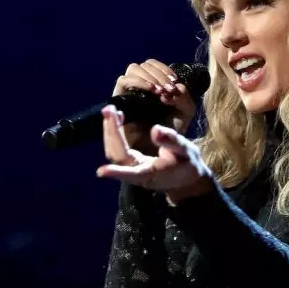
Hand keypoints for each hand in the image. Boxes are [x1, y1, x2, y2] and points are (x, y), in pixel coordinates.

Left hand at [96, 106, 212, 199]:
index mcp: (152, 173)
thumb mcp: (186, 151)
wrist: (186, 177)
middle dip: (111, 132)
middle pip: (118, 156)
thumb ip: (172, 141)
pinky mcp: (131, 163)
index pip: (132, 173)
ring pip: (115, 153)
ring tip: (110, 111)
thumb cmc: (187, 164)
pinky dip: (114, 133)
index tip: (101, 172)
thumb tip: (155, 129)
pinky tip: (117, 118)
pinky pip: (118, 150)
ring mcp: (132, 169)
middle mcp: (138, 174)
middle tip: (109, 110)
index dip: (117, 172)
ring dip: (110, 131)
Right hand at [112, 59, 196, 154]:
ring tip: (160, 91)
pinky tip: (151, 92)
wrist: (161, 148)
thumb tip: (173, 86)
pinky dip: (139, 82)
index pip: (154, 65)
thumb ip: (184, 95)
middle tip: (168, 88)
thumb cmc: (172, 130)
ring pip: (133, 69)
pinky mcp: (119, 100)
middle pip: (144, 65)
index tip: (174, 81)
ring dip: (149, 76)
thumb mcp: (185, 110)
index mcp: (156, 84)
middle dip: (158, 73)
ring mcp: (129, 91)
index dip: (164, 69)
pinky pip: (123, 81)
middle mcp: (141, 86)